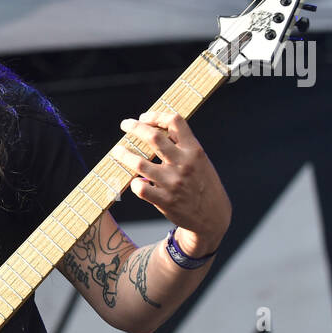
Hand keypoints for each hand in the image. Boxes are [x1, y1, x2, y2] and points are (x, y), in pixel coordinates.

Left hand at [113, 112, 231, 255]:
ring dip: (124, 154)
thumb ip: (182, 146)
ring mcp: (173, 182)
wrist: (213, 217)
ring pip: (140, 162)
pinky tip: (134, 181)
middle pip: (153, 137)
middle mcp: (184, 164)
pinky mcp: (165, 200)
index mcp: (194, 151)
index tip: (144, 117)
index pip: (175, 122)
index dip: (157, 116)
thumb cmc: (203, 185)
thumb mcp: (200, 161)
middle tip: (125, 124)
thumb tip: (157, 129)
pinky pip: (140, 188)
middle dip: (135, 127)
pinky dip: (134, 183)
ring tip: (118, 151)